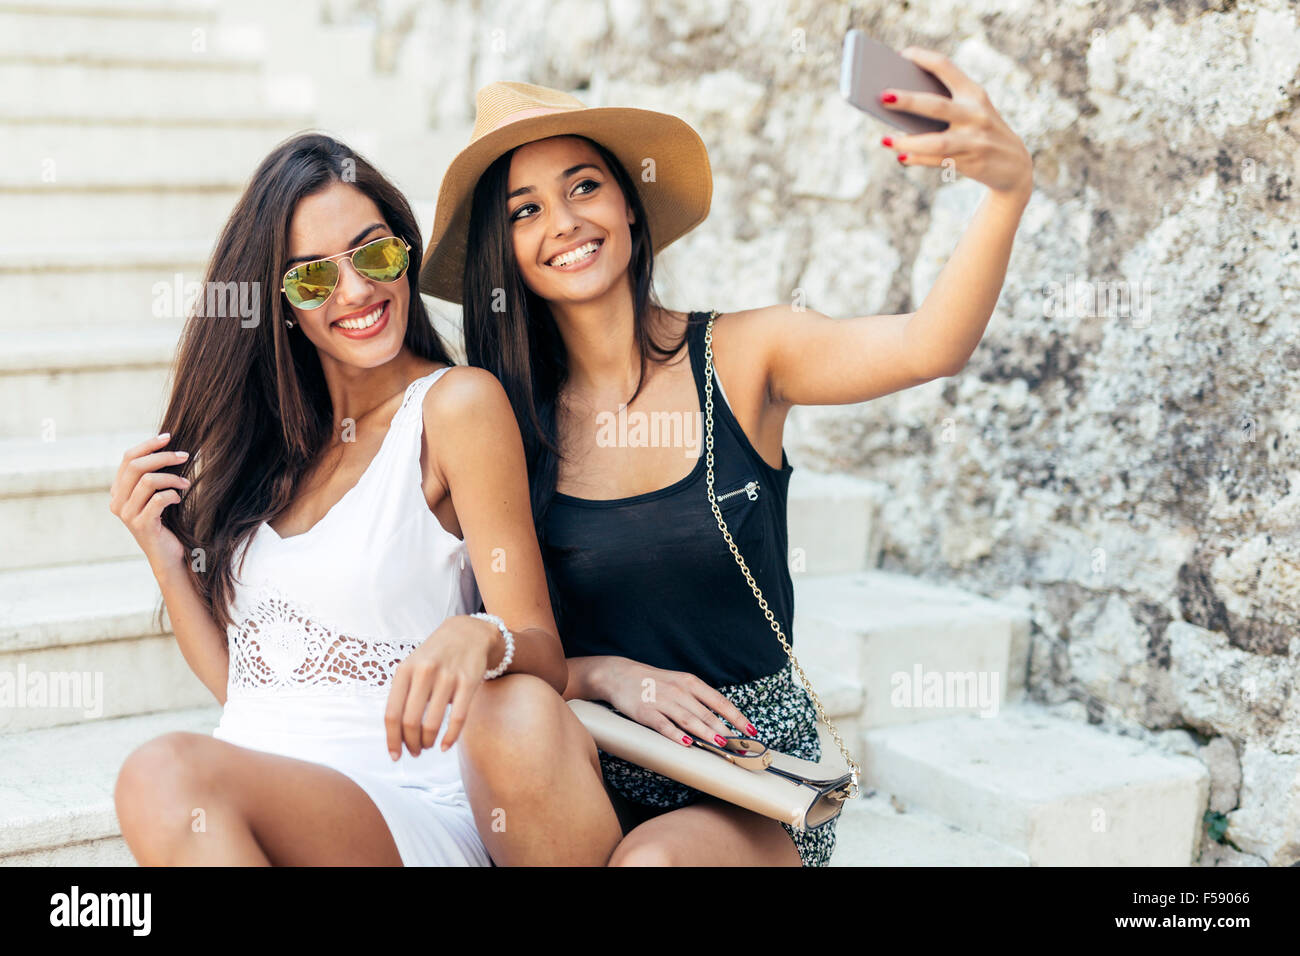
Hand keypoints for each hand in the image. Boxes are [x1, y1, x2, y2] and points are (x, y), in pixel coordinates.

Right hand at [108, 432, 189, 570]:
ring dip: (172, 477)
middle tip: (185, 456)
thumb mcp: (155, 496)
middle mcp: (117, 501)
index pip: (128, 458)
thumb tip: (168, 446)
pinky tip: (179, 499)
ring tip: (186, 483)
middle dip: (163, 456)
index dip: (148, 445)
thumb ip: (153, 476)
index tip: (169, 437)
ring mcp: (127, 514)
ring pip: (147, 480)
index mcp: (118, 491)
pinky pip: (157, 499)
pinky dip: (172, 494)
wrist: (168, 555)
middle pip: (136, 466)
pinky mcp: (141, 525)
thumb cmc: (166, 523)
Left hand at [384, 614, 495, 759]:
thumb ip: (403, 694)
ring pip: (432, 722)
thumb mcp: (412, 666)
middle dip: (411, 744)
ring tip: (428, 745)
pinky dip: (450, 738)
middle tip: (415, 752)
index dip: (392, 739)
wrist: (467, 632)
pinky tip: (446, 746)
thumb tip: (396, 734)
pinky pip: (458, 717)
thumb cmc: (434, 656)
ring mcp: (448, 676)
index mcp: (404, 670)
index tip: (395, 756)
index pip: (392, 713)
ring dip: (428, 742)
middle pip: (410, 721)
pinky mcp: (469, 681)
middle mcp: (424, 672)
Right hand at [597, 658, 758, 747]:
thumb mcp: (679, 683)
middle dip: (725, 731)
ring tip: (720, 745)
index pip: (720, 702)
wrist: (620, 675)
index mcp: (690, 683)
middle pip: (707, 713)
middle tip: (739, 745)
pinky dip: (675, 735)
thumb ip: (698, 699)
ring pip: (688, 720)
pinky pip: (664, 725)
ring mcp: (662, 702)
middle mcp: (679, 691)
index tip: (751, 731)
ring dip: (706, 733)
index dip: (737, 717)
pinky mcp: (646, 713)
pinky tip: (686, 743)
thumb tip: (721, 720)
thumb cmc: (654, 682)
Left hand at [879, 46, 1032, 198]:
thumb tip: (899, 106)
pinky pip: (937, 161)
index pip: (946, 68)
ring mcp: (974, 140)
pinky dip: (917, 158)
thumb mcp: (971, 111)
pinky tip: (902, 156)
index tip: (903, 54)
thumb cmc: (980, 131)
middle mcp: (975, 114)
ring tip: (885, 140)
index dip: (924, 59)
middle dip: (908, 101)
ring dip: (908, 141)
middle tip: (883, 96)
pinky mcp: (970, 162)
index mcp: (974, 93)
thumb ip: (944, 105)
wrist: (1014, 165)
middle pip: (936, 106)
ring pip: (935, 141)